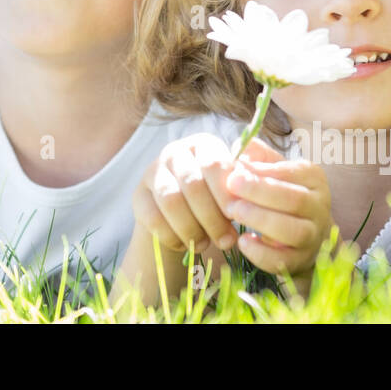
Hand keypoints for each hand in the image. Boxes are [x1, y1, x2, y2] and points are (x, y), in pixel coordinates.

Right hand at [132, 133, 239, 255]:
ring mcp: (153, 172)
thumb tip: (252, 188)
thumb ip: (245, 185)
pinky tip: (184, 245)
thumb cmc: (217, 198)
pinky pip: (153, 218)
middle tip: (226, 241)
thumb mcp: (234, 188)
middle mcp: (176, 152)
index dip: (225, 193)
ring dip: (191, 229)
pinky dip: (172, 236)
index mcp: (203, 145)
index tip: (237, 216)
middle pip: (192, 184)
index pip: (214, 164)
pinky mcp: (138, 196)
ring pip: (171, 201)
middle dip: (212, 218)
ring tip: (204, 245)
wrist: (183, 213)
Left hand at [224, 138, 331, 277]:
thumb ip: (258, 155)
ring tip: (234, 212)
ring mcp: (314, 236)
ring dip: (261, 221)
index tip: (235, 171)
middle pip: (295, 200)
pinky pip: (285, 260)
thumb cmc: (280, 194)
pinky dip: (262, 253)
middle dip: (260, 193)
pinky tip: (243, 242)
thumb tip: (241, 148)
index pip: (290, 172)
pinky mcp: (302, 261)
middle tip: (231, 189)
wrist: (302, 235)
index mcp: (313, 178)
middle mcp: (319, 207)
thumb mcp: (273, 169)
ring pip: (294, 231)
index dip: (262, 172)